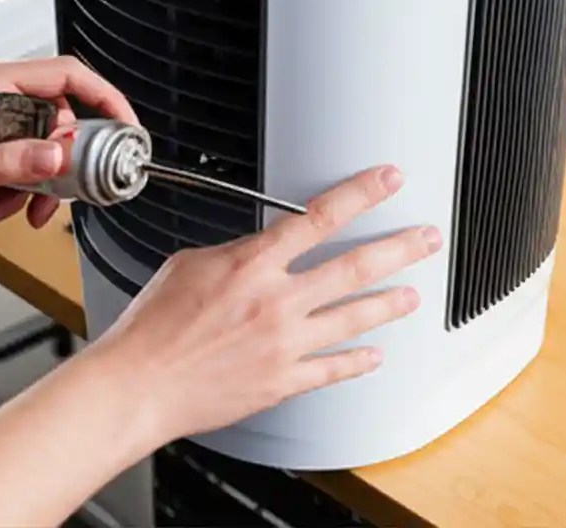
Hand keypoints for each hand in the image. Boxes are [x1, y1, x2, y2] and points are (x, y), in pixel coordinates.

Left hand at [0, 56, 137, 225]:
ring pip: (39, 142)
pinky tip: (2, 208)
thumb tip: (56, 154)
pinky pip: (18, 157)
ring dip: (41, 179)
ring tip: (25, 209)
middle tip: (66, 188)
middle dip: (66, 158)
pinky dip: (19, 185)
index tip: (124, 127)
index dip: (103, 97)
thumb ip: (6, 161)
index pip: (64, 74)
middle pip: (56, 114)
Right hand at [83, 165, 439, 442]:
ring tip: (411, 295)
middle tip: (426, 239)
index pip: (319, 218)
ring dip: (390, 302)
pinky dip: (358, 361)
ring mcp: (284, 343)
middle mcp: (276, 301)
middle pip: (353, 266)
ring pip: (354, 316)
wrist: (139, 384)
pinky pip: (333, 368)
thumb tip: (261, 249)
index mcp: (252, 265)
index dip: (361, 194)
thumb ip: (236, 253)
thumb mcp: (189, 265)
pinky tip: (374, 355)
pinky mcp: (282, 381)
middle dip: (398, 248)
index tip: (387, 181)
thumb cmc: (153, 327)